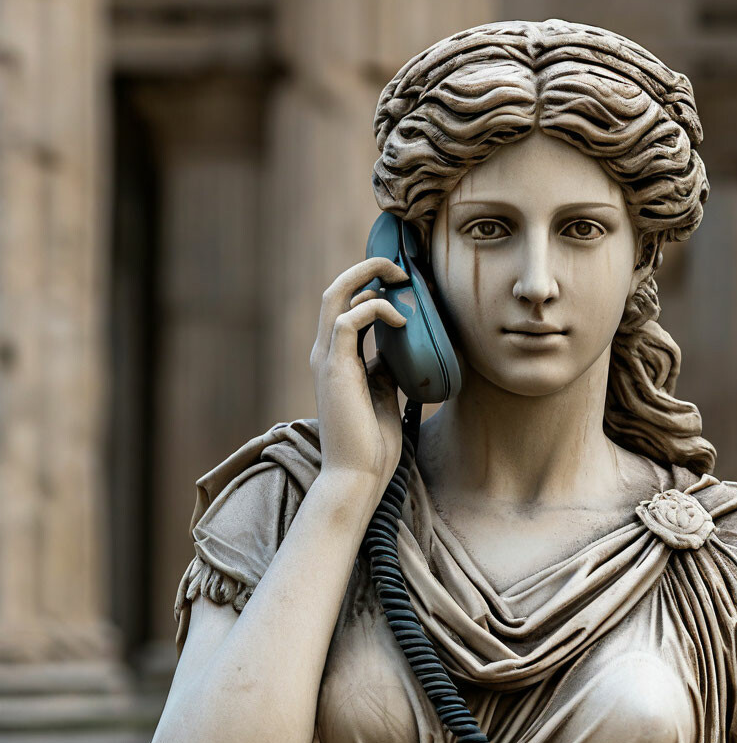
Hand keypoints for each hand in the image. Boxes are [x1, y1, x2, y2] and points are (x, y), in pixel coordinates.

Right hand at [310, 256, 408, 492]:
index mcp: (336, 357)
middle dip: (368, 268)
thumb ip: (386, 368)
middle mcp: (326, 352)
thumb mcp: (385, 394)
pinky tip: (401, 322)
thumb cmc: (372, 442)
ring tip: (403, 280)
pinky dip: (375, 310)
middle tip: (402, 267)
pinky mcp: (335, 369)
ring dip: (370, 278)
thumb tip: (401, 347)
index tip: (404, 280)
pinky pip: (347, 320)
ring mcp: (327, 359)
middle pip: (336, 289)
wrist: (358, 475)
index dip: (371, 284)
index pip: (346, 303)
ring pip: (335, 294)